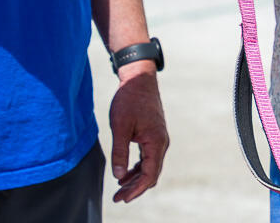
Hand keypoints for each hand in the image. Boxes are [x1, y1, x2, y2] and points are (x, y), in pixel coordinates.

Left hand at [108, 64, 169, 202]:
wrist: (139, 79)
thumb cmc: (129, 100)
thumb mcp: (120, 127)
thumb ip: (120, 152)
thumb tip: (119, 176)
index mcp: (156, 142)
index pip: (149, 175)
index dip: (136, 189)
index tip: (122, 198)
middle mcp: (161, 143)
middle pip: (151, 174)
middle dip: (135, 188)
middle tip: (117, 198)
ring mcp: (159, 139)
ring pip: (150, 166)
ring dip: (136, 179)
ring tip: (119, 189)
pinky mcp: (154, 135)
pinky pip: (148, 157)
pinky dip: (138, 168)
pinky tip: (125, 173)